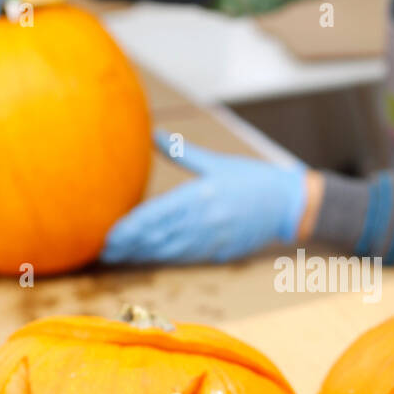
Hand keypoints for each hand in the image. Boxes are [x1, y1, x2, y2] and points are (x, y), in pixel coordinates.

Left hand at [100, 132, 307, 265]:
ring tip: (120, 255)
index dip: (131, 227)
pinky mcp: (221, 251)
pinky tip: (150, 256)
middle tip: (105, 249)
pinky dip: (165, 258)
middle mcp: (204, 220)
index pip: (157, 215)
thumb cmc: (252, 178)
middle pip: (159, 237)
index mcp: (201, 195)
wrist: (288, 204)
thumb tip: (154, 135)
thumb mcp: (216, 163)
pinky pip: (187, 257)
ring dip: (143, 254)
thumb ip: (182, 153)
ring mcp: (213, 239)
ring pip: (171, 251)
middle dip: (130, 245)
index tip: (110, 234)